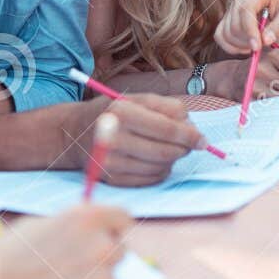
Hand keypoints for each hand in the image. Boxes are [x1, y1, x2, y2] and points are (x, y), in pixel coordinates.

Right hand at [0, 204, 129, 278]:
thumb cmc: (8, 260)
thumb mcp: (36, 225)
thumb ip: (69, 225)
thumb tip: (84, 229)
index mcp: (86, 219)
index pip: (123, 217)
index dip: (116, 226)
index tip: (112, 233)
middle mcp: (101, 246)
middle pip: (120, 249)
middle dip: (103, 255)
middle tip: (75, 265)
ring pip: (107, 278)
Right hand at [69, 95, 203, 187]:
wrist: (75, 133)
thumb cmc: (113, 112)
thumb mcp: (137, 98)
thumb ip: (168, 108)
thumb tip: (193, 130)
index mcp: (122, 112)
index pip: (168, 129)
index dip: (190, 136)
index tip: (203, 140)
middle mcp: (114, 138)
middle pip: (166, 152)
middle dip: (184, 149)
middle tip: (189, 144)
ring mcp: (112, 162)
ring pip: (161, 168)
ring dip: (172, 160)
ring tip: (168, 149)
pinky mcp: (112, 180)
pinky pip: (150, 180)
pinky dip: (160, 171)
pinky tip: (155, 160)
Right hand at [215, 0, 278, 54]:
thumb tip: (265, 41)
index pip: (246, 11)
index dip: (250, 31)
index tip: (257, 48)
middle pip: (234, 25)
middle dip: (247, 41)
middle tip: (262, 46)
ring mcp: (230, 7)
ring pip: (226, 32)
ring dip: (239, 45)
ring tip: (255, 45)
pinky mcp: (226, 17)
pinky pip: (220, 35)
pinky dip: (229, 46)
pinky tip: (244, 47)